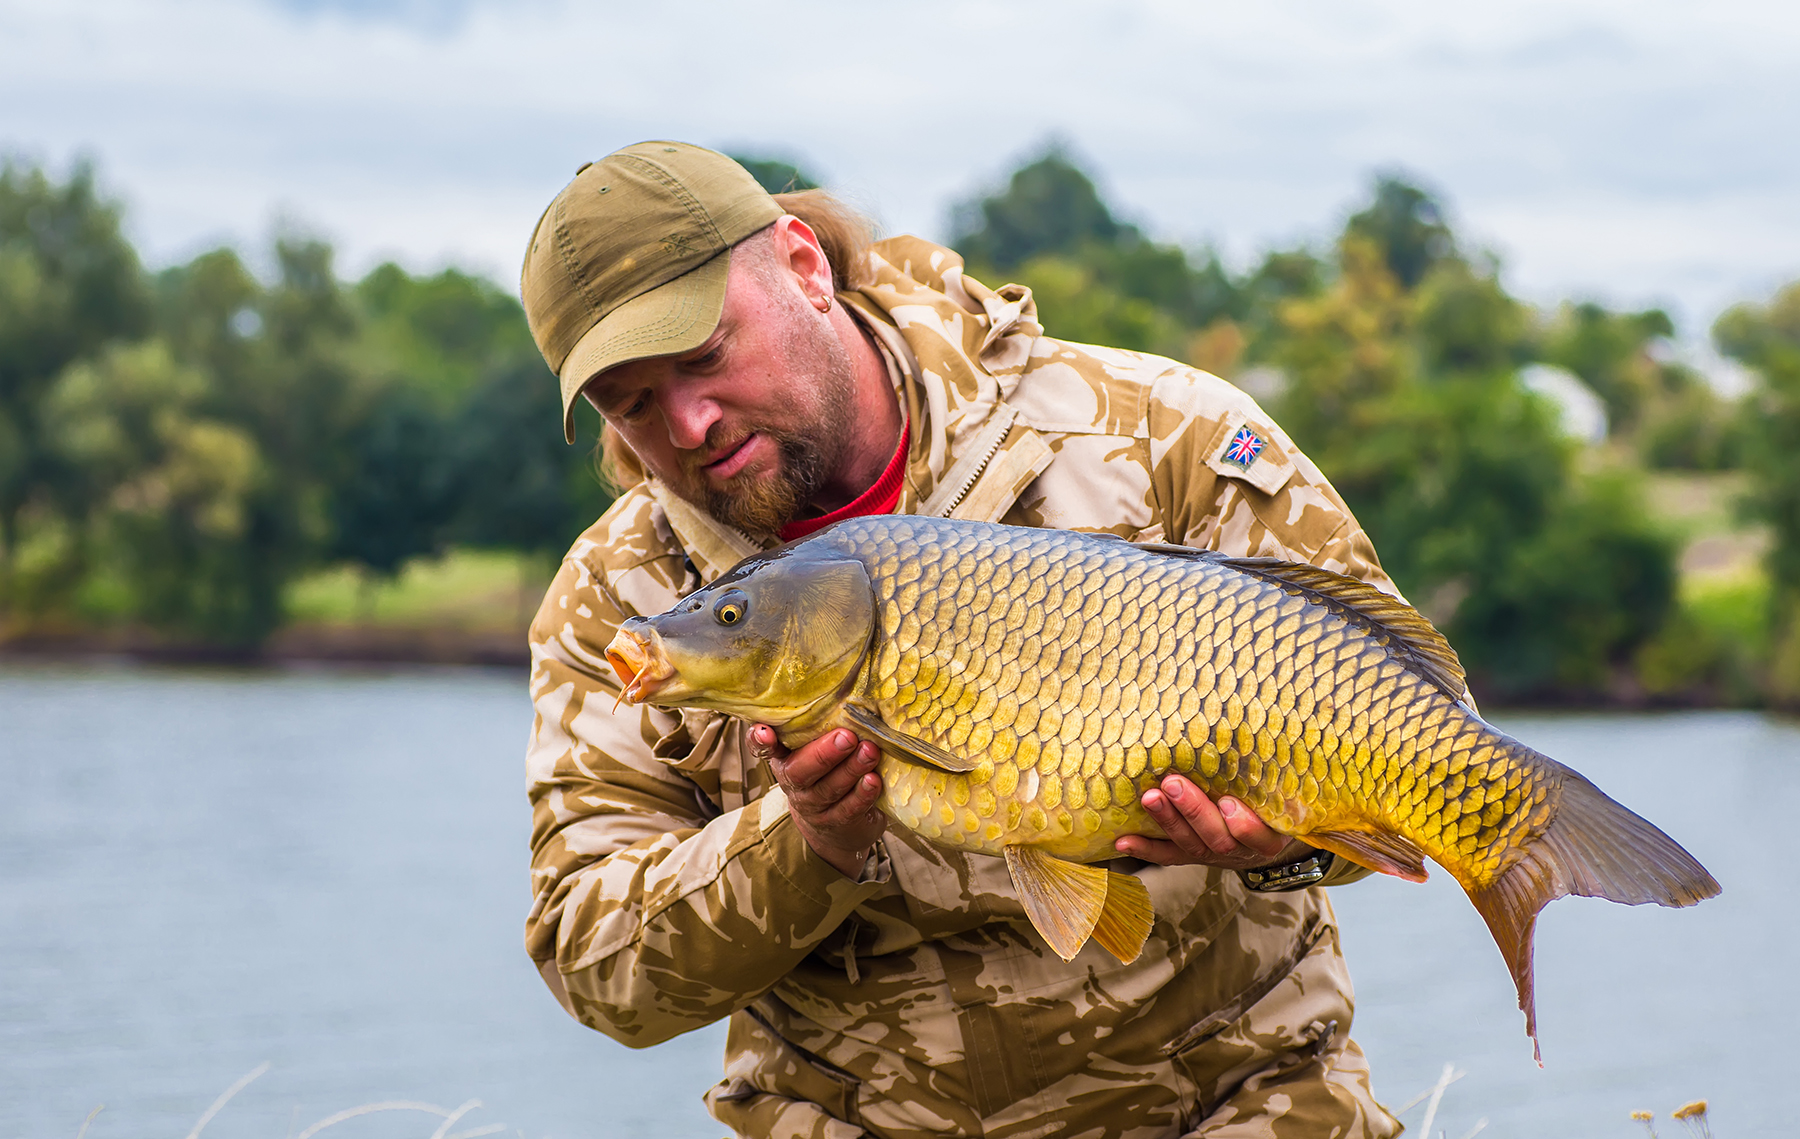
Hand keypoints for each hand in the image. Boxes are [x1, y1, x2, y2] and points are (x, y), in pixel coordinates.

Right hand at [751, 724, 885, 877]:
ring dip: (850, 770)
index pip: (763, 749)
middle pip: (800, 771)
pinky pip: (847, 810)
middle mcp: (793, 782)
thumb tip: (847, 687)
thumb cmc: (826, 770)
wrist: (834, 825)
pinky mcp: (836, 823)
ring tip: (869, 752)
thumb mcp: (816, 746)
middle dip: (823, 754)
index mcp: (783, 757)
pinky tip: (873, 781)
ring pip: (828, 790)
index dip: (760, 741)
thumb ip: (821, 724)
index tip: (765, 731)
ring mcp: (813, 806)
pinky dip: (862, 795)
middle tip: (847, 737)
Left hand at [1114, 774, 1310, 870]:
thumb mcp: (1277, 789)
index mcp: (1268, 834)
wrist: (1258, 834)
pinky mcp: (1189, 857)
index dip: (1244, 825)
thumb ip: (1263, 770)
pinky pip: (1167, 856)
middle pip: (1218, 838)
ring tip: (1150, 797)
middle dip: (1193, 811)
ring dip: (1167, 821)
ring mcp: (1214, 855)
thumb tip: (1246, 720)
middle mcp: (1240, 849)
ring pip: (1190, 845)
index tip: (1227, 802)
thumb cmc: (1266, 800)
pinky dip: (1145, 850)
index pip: (1260, 836)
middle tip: (1173, 784)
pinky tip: (1123, 841)